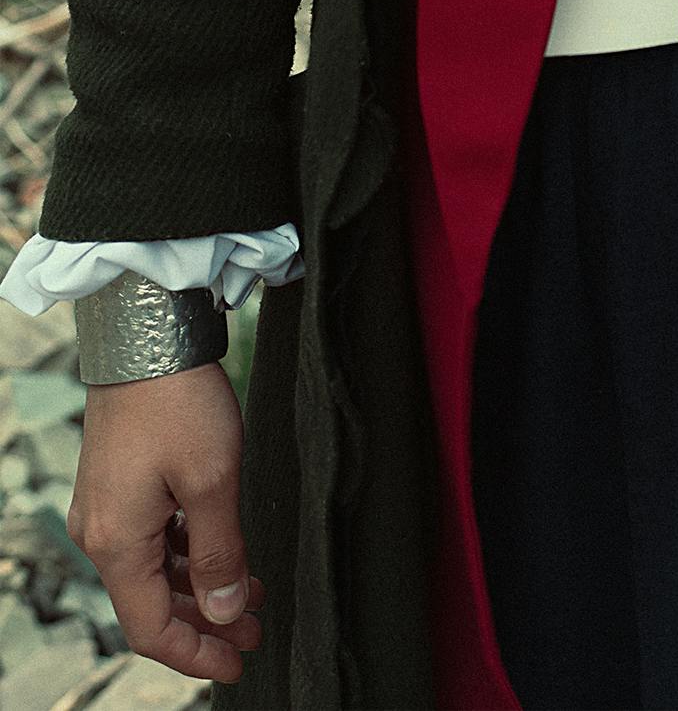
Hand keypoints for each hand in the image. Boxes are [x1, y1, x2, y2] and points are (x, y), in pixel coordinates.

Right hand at [69, 364, 263, 681]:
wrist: (146, 334)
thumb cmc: (177, 400)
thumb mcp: (214, 480)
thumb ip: (221, 552)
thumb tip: (227, 610)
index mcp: (117, 544)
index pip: (151, 629)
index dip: (196, 653)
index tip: (238, 662)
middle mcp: (102, 533)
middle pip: (153, 602)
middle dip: (206, 622)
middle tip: (256, 629)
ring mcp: (109, 507)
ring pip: (156, 569)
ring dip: (202, 585)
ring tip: (252, 591)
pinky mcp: (121, 482)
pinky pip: (154, 537)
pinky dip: (189, 552)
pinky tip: (225, 549)